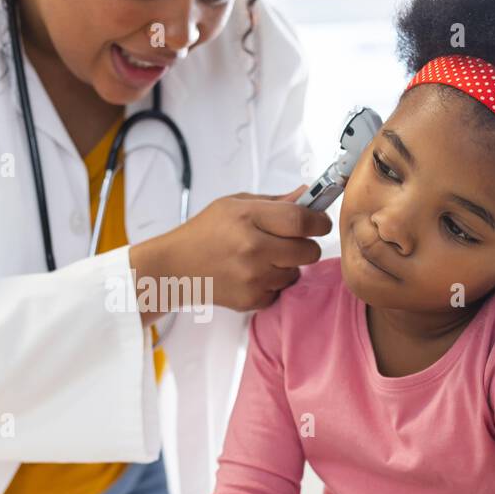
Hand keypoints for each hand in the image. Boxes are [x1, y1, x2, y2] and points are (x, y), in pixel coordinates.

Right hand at [130, 184, 332, 315]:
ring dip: (287, 266)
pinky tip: (252, 274)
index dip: (319, 221)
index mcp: (248, 218)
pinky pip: (281, 291)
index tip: (320, 222)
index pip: (302, 220)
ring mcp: (253, 277)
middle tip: (290, 242)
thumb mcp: (235, 204)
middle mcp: (253, 248)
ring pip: (296, 273)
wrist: (175, 268)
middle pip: (308, 251)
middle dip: (306, 245)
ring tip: (263, 259)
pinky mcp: (251, 299)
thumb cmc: (205, 232)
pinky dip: (272, 284)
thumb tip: (307, 194)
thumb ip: (274, 201)